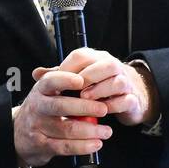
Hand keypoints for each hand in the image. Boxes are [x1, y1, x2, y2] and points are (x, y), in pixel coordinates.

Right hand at [13, 68, 111, 167]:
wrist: (19, 134)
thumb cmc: (41, 108)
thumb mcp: (46, 91)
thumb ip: (62, 80)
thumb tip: (86, 68)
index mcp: (41, 90)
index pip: (51, 81)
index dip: (65, 80)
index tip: (82, 81)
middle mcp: (38, 107)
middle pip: (60, 106)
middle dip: (84, 108)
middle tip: (103, 109)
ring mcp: (39, 127)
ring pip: (66, 129)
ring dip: (89, 131)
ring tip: (106, 131)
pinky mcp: (42, 145)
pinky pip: (65, 146)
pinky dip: (82, 146)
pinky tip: (96, 144)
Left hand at [31, 48, 159, 127]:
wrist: (127, 97)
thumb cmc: (97, 86)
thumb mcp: (77, 79)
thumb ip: (58, 76)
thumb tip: (36, 73)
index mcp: (96, 58)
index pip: (82, 55)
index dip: (69, 67)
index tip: (59, 81)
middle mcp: (113, 67)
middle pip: (106, 64)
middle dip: (89, 77)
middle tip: (76, 90)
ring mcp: (125, 82)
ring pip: (117, 81)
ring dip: (100, 90)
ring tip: (86, 99)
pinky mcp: (132, 99)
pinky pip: (125, 100)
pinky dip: (113, 105)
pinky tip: (102, 111)